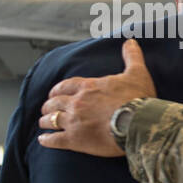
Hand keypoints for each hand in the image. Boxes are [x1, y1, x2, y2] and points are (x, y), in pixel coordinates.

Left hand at [38, 39, 156, 156]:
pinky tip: (44, 140)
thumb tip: (131, 42)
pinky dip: (47, 140)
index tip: (55, 93)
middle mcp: (76, 103)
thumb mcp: (137, 74)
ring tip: (44, 124)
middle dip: (48, 106)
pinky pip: (54, 140)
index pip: (64, 86)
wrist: (139, 124)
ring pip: (50, 120)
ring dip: (46, 121)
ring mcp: (73, 122)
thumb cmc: (138, 99)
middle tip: (48, 109)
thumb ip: (132, 57)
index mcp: (88, 87)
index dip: (57, 90)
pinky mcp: (75, 140)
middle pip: (54, 103)